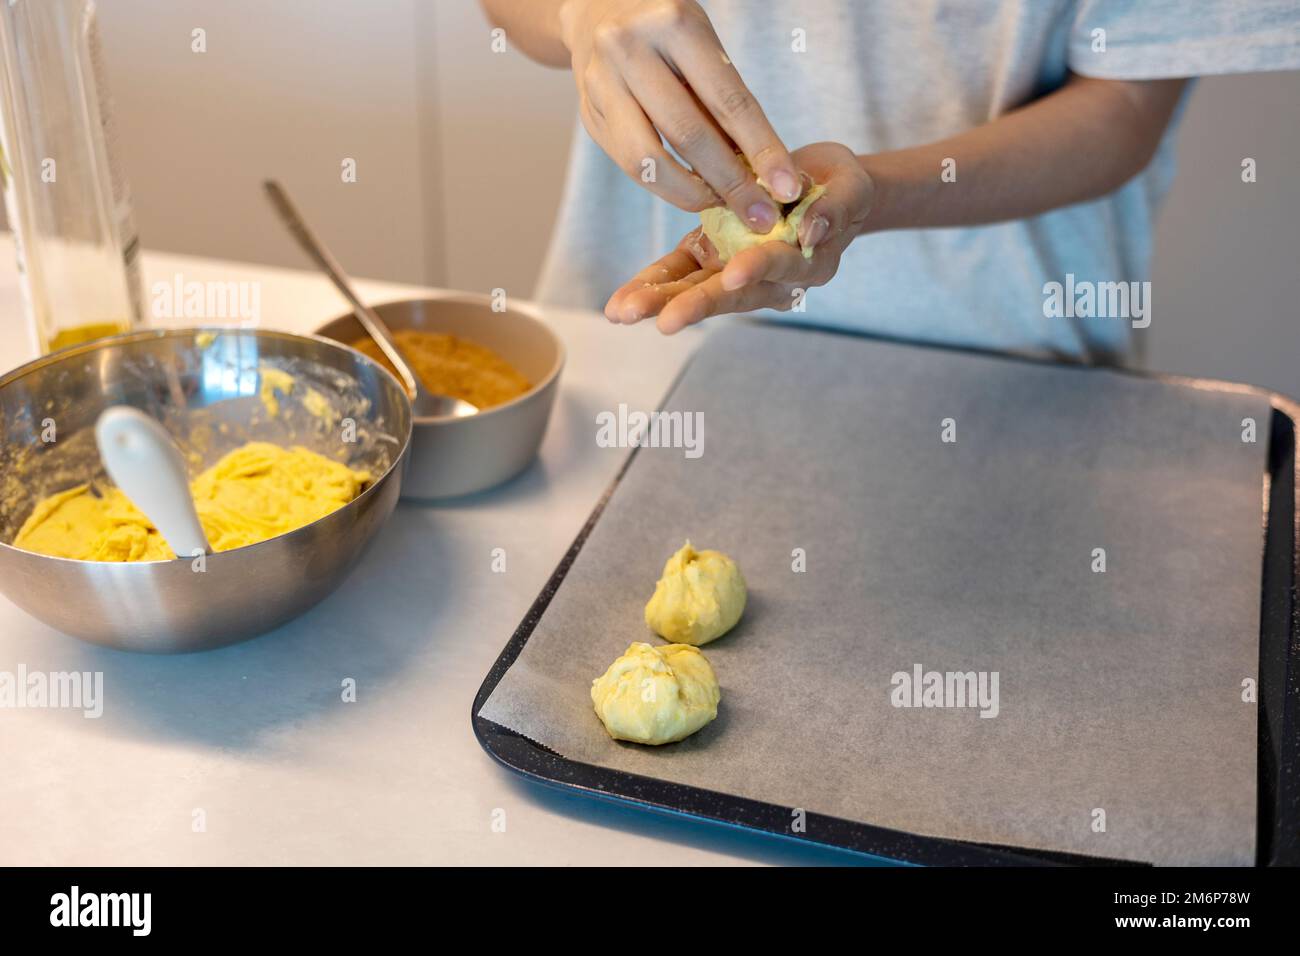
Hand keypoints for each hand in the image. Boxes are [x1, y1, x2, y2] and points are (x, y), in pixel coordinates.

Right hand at [558, 0, 800, 231]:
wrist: (600, 10)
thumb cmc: (668, 33)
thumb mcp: (704, 46)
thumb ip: (725, 102)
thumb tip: (762, 171)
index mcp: (675, 26)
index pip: (729, 101)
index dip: (762, 150)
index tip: (787, 188)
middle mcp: (631, 50)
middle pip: (689, 135)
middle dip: (731, 184)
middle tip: (760, 217)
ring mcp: (601, 84)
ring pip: (650, 161)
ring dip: (692, 193)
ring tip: (721, 204)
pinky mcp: (588, 115)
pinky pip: (631, 165)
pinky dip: (666, 186)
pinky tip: (691, 190)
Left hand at [604, 142, 873, 333]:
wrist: (822, 189)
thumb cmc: (841, 188)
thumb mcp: (850, 189)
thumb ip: (834, 209)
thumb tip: (811, 230)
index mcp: (805, 262)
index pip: (779, 267)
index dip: (758, 269)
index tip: (735, 275)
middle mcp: (768, 278)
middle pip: (729, 294)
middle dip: (695, 306)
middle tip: (664, 323)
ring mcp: (735, 270)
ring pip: (696, 290)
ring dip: (659, 303)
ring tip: (622, 314)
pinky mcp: (710, 256)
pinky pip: (678, 274)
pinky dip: (650, 286)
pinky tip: (619, 304)